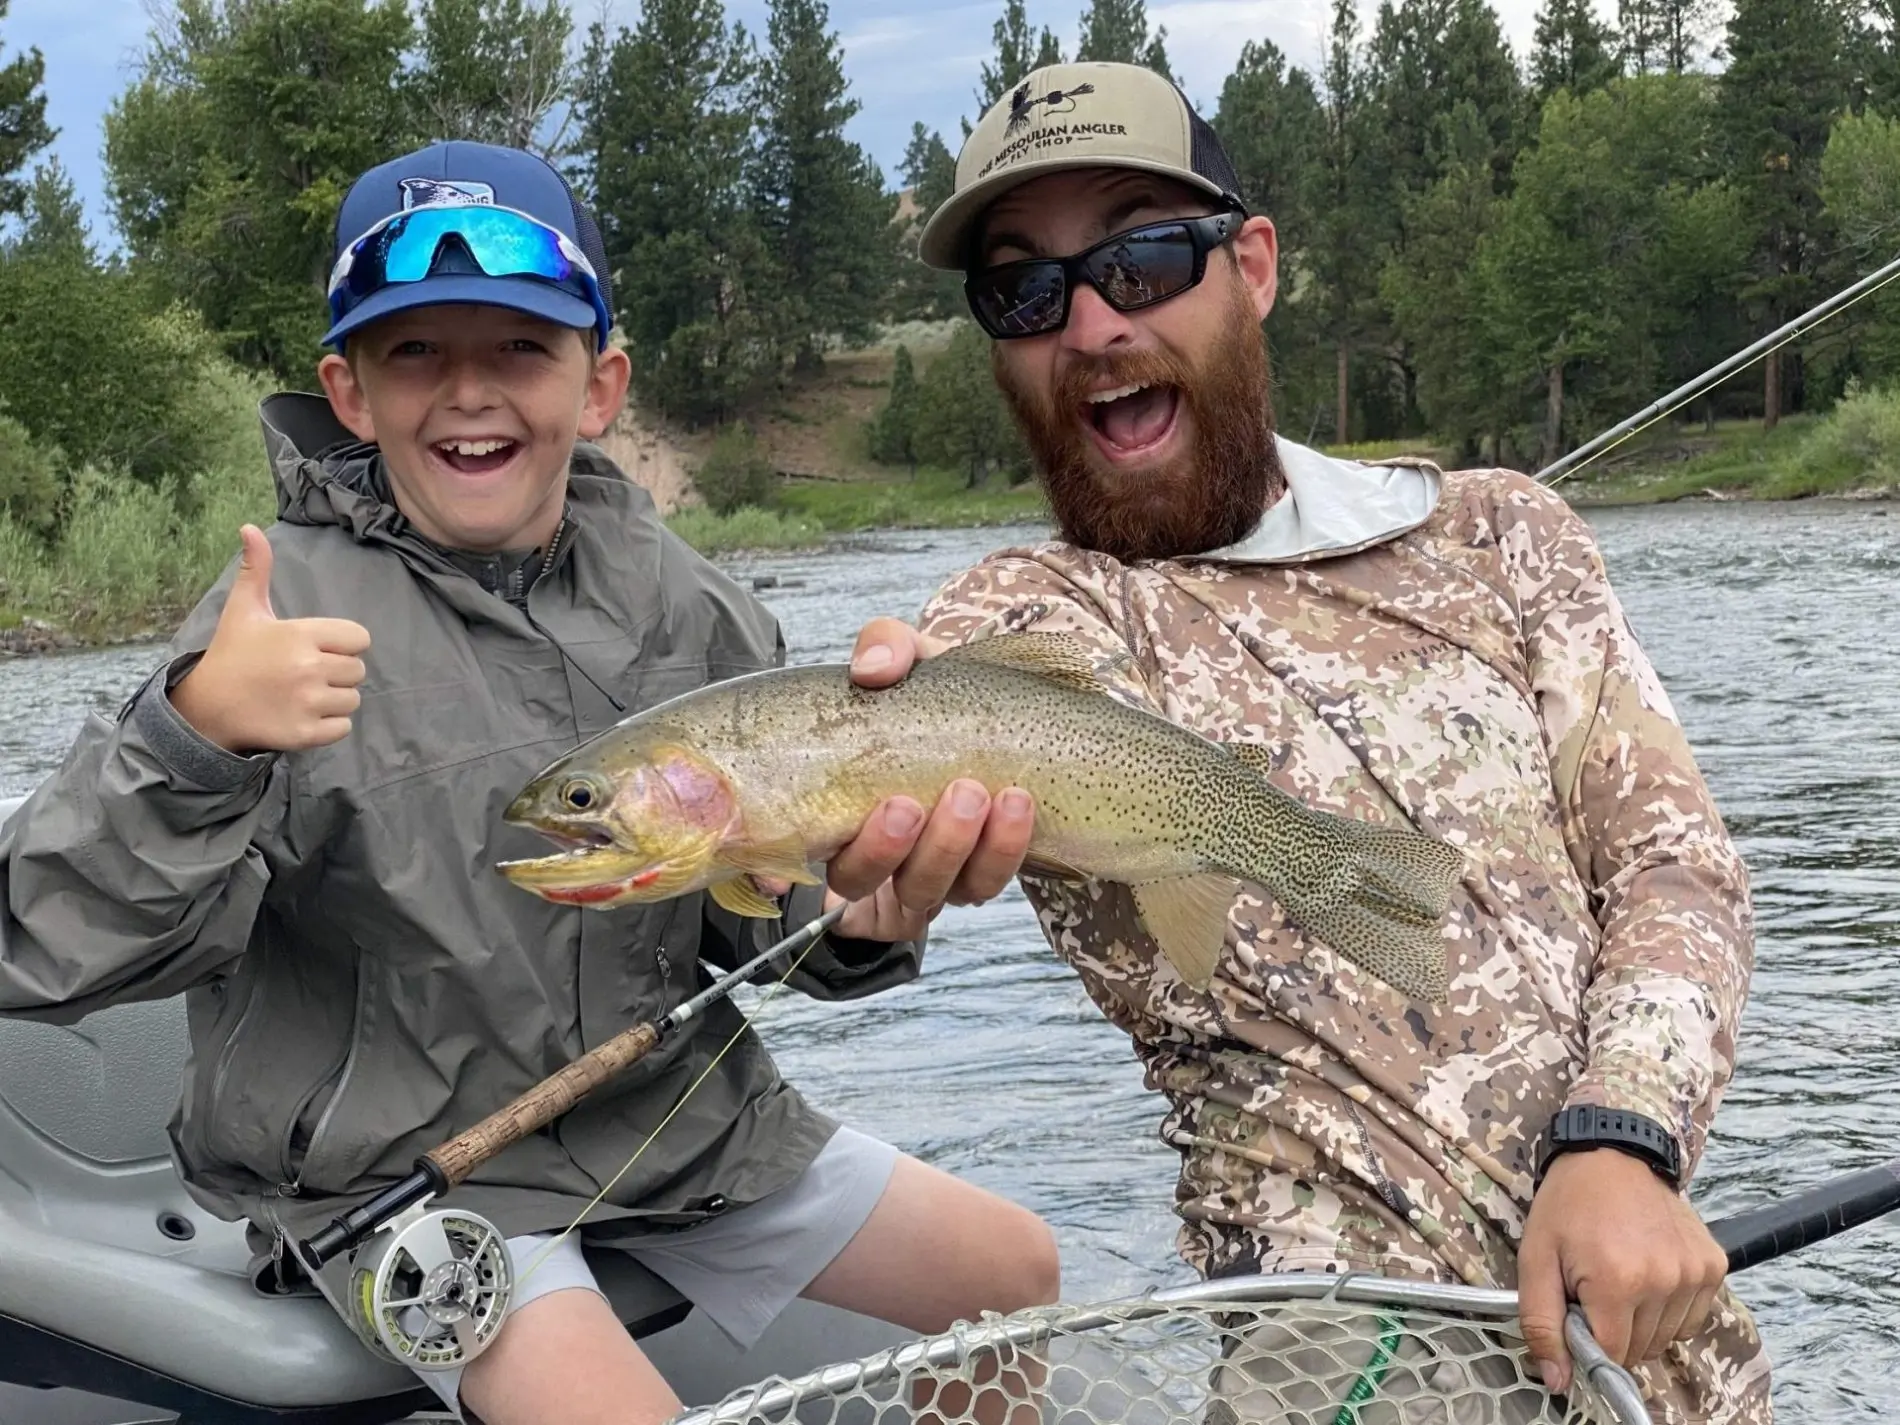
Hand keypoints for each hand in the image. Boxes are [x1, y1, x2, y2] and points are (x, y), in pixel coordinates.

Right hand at [169, 525, 372, 754]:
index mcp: (301, 635)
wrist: (207, 707)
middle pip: (358, 670)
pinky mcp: (305, 733)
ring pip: (352, 700)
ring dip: (334, 699)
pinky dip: (329, 726)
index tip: (318, 647)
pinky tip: (303, 715)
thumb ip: (257, 569)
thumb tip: (250, 527)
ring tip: (303, 694)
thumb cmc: (232, 654)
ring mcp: (308, 702)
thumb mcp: (244, 609)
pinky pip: (343, 728)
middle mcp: (309, 668)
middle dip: (338, 671)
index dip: (343, 643)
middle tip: (306, 673)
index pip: (359, 638)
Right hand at [755, 618, 1036, 941]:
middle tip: (908, 804)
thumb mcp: (913, 660)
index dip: (772, 870)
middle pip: (859, 877)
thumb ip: (887, 647)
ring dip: (946, 847)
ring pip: (923, 889)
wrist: (1014, 714)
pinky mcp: (976, 877)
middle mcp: (871, 849)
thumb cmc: (942, 694)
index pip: (784, 853)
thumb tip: (871, 671)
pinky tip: (1017, 805)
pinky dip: (1002, 849)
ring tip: (972, 793)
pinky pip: (984, 883)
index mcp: (832, 803)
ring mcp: (924, 870)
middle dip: (884, 847)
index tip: (778, 870)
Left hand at [1517, 1148, 1727, 1394]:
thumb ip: (1541, 1323)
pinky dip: (1669, 1308)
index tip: (1577, 1312)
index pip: (1612, 1354)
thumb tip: (1557, 1382)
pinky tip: (1648, 1274)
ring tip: (1620, 1276)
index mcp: (1618, 1281)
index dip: (1589, 1342)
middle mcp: (1665, 1280)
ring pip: (1667, 1337)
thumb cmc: (1567, 1205)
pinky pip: (1691, 1317)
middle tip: (1594, 1287)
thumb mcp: (1535, 1258)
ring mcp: (1695, 1272)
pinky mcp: (1713, 1264)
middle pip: (1641, 1348)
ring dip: (1641, 1321)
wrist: (1611, 1153)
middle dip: (1613, 1329)